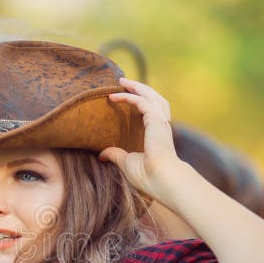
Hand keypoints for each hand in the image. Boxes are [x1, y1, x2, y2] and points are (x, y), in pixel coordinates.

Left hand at [99, 77, 184, 201]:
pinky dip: (130, 97)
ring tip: (122, 81)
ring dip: (137, 87)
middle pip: (154, 98)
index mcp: (157, 134)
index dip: (140, 100)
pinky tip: (116, 95)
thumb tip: (102, 154)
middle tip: (123, 82)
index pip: (151, 110)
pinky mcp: (156, 121)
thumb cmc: (148, 176)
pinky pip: (142, 102)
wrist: (161, 180)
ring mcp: (161, 122)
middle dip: (139, 88)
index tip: (124, 96)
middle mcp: (161, 125)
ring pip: (151, 96)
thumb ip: (116, 155)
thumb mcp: (127, 163)